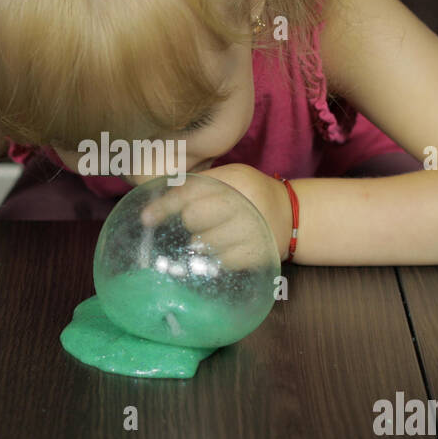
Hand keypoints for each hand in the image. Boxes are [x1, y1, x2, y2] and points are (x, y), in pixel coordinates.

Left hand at [138, 163, 291, 265]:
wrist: (292, 215)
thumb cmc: (251, 194)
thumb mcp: (231, 176)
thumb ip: (199, 183)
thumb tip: (158, 198)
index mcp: (237, 180)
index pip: (191, 192)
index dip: (164, 205)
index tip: (145, 218)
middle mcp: (245, 205)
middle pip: (192, 218)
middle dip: (191, 221)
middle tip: (205, 220)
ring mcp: (252, 232)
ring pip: (203, 243)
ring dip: (204, 241)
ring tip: (222, 233)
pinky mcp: (255, 255)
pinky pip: (219, 262)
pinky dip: (218, 256)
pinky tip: (230, 246)